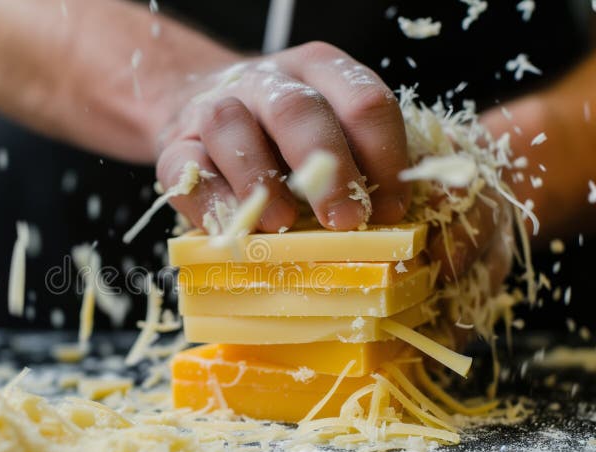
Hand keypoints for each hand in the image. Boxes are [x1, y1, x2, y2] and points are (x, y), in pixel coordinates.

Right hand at [154, 42, 411, 232]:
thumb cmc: (279, 138)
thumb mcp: (333, 130)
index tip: (391, 208)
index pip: (362, 101)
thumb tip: (428, 201)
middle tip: (346, 220)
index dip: (384, 156)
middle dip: (327, 166)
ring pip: (229, 126)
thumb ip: (373, 157)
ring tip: (283, 222)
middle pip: (298, 110)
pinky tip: (235, 227)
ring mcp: (213, 108)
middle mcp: (267, 82)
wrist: (201, 109)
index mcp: (319, 72)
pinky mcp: (174, 145)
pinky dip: (209, 202)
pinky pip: (183, 168)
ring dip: (258, 177)